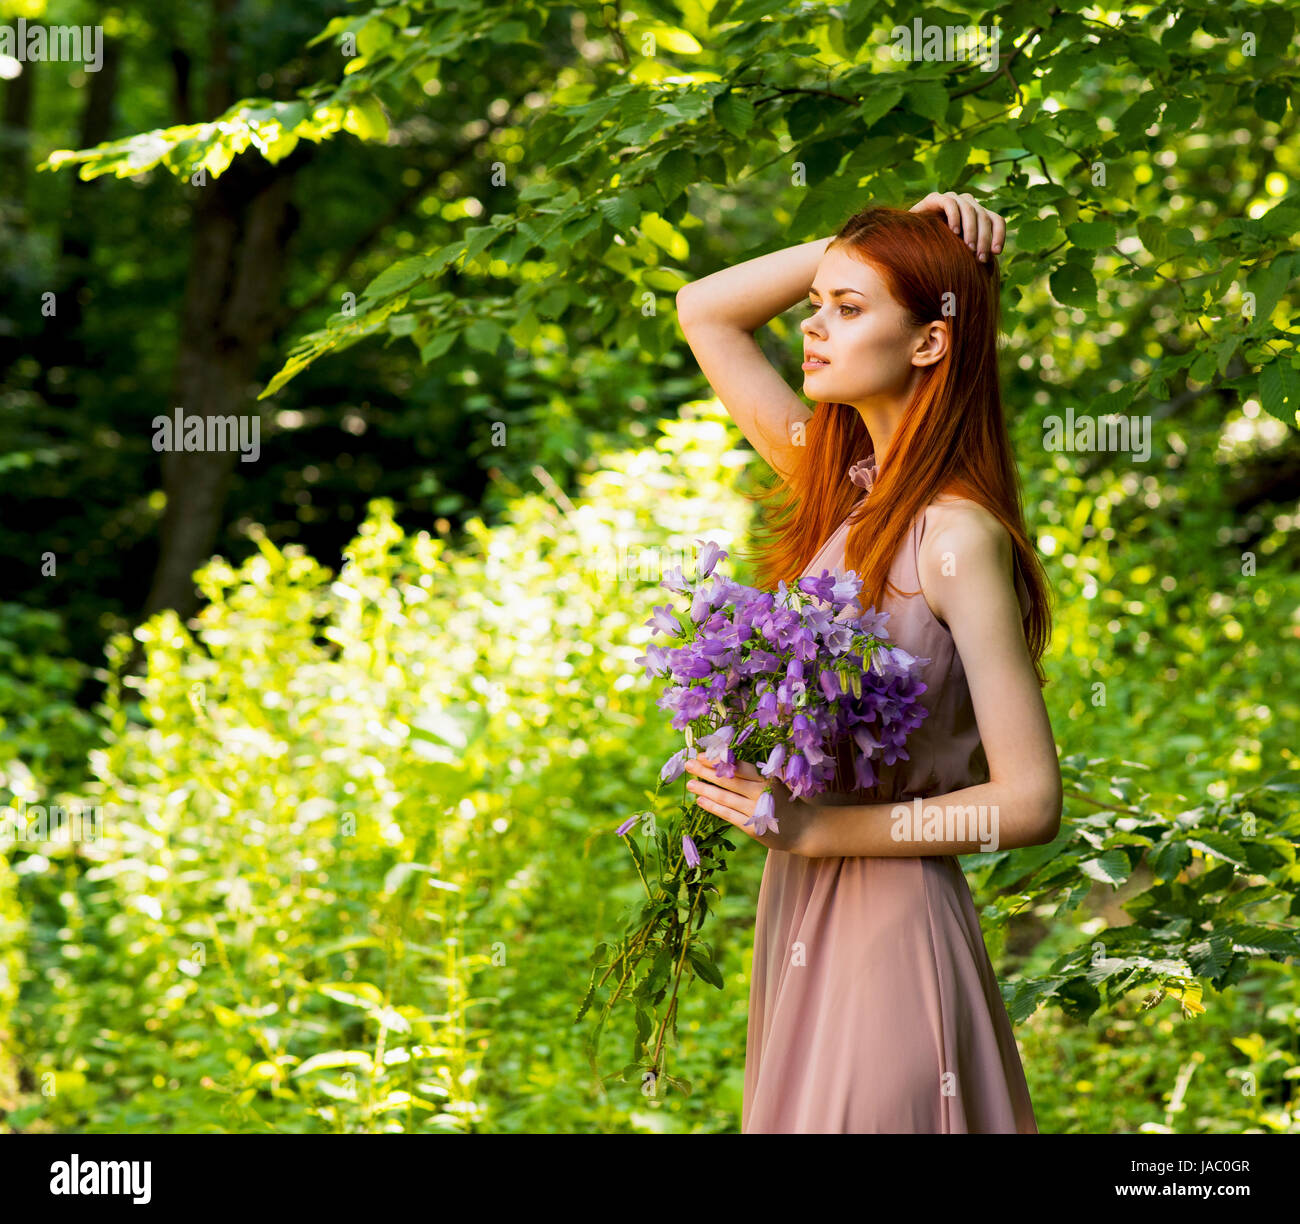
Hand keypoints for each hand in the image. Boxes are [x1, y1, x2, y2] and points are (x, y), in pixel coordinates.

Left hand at [683, 752, 819, 855]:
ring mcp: (755, 810)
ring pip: (724, 797)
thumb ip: (752, 774)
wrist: (802, 828)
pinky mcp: (752, 827)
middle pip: (728, 780)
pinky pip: (727, 814)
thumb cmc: (782, 801)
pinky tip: (700, 801)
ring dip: (704, 789)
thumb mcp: (772, 782)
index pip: (737, 766)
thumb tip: (723, 761)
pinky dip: (712, 807)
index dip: (717, 759)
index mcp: (766, 778)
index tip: (700, 754)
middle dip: (705, 771)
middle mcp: (760, 792)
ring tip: (690, 783)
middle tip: (688, 764)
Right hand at [909, 190, 1004, 262]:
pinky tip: (954, 232)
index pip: (996, 220)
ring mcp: (952, 199)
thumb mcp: (958, 252)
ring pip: (970, 210)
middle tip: (980, 258)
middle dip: (984, 238)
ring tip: (969, 248)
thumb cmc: (935, 251)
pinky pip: (950, 204)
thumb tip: (992, 263)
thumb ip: (973, 252)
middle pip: (984, 217)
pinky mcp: (935, 198)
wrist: (906, 241)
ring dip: (972, 231)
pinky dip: (954, 217)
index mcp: (977, 215)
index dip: (999, 235)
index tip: (996, 253)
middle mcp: (967, 203)